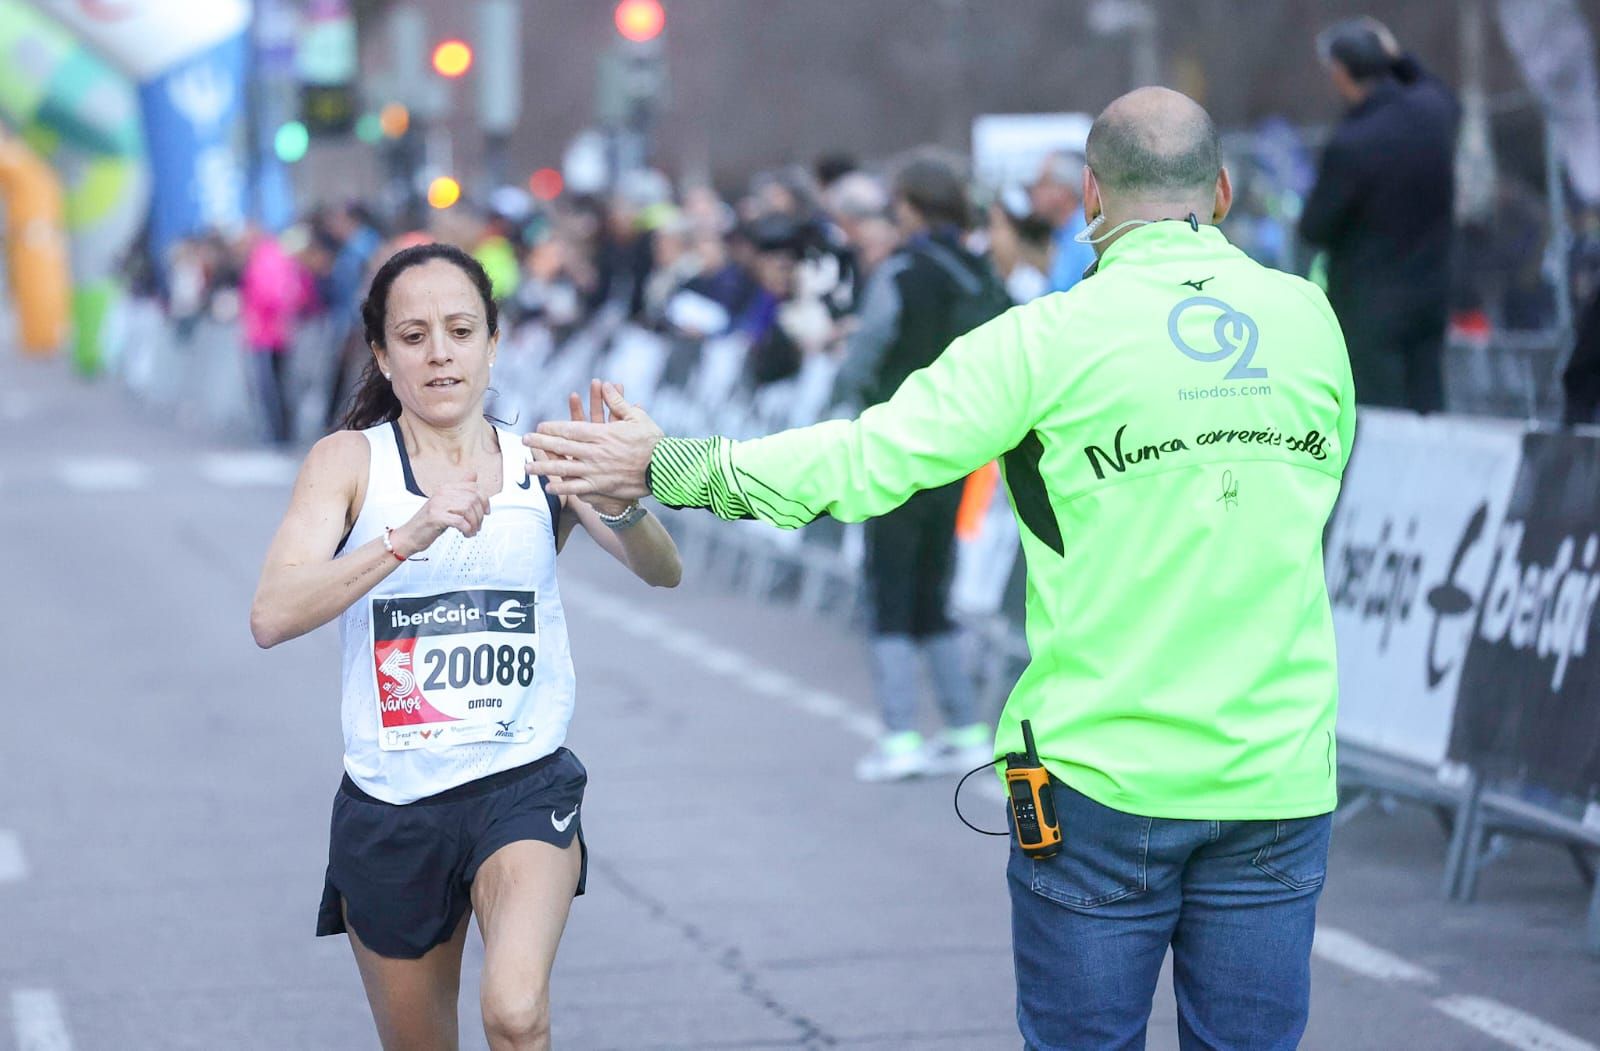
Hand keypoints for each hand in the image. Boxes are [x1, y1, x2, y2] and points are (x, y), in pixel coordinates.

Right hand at [394, 470, 488, 553]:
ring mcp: (438, 504)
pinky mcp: (435, 517)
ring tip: (472, 531)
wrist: (410, 535)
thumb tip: (474, 474)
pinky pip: (460, 521)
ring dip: (474, 523)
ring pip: (468, 509)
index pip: (474, 487)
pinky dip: (467, 529)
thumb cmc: (429, 521)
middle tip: (478, 525)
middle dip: (480, 515)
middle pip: (473, 499)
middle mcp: (442, 493)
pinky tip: (465, 533)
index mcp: (446, 488)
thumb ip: (460, 490)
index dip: (485, 500)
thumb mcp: (446, 504)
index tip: (486, 511)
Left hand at [524, 381, 661, 499]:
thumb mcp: (637, 418)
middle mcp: (595, 452)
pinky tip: (548, 487)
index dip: (553, 428)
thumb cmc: (653, 442)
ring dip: (544, 468)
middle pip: (561, 447)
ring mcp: (596, 470)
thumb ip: (618, 402)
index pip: (571, 429)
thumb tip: (607, 385)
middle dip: (540, 444)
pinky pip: (577, 488)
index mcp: (602, 434)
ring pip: (564, 468)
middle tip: (524, 442)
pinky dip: (562, 488)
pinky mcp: (602, 486)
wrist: (665, 469)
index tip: (539, 427)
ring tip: (527, 468)